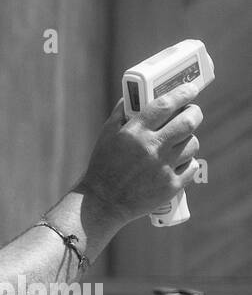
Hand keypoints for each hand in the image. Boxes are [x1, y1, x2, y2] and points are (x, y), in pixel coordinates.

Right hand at [75, 83, 202, 225]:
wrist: (101, 204)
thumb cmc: (103, 167)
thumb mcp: (106, 136)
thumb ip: (122, 112)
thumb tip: (137, 95)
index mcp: (134, 132)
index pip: (167, 104)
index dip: (184, 93)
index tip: (190, 89)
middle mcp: (150, 148)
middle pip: (189, 121)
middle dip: (194, 113)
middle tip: (191, 114)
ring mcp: (162, 168)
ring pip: (192, 143)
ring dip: (188, 140)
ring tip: (178, 143)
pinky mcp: (170, 186)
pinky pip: (192, 166)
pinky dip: (187, 162)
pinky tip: (176, 163)